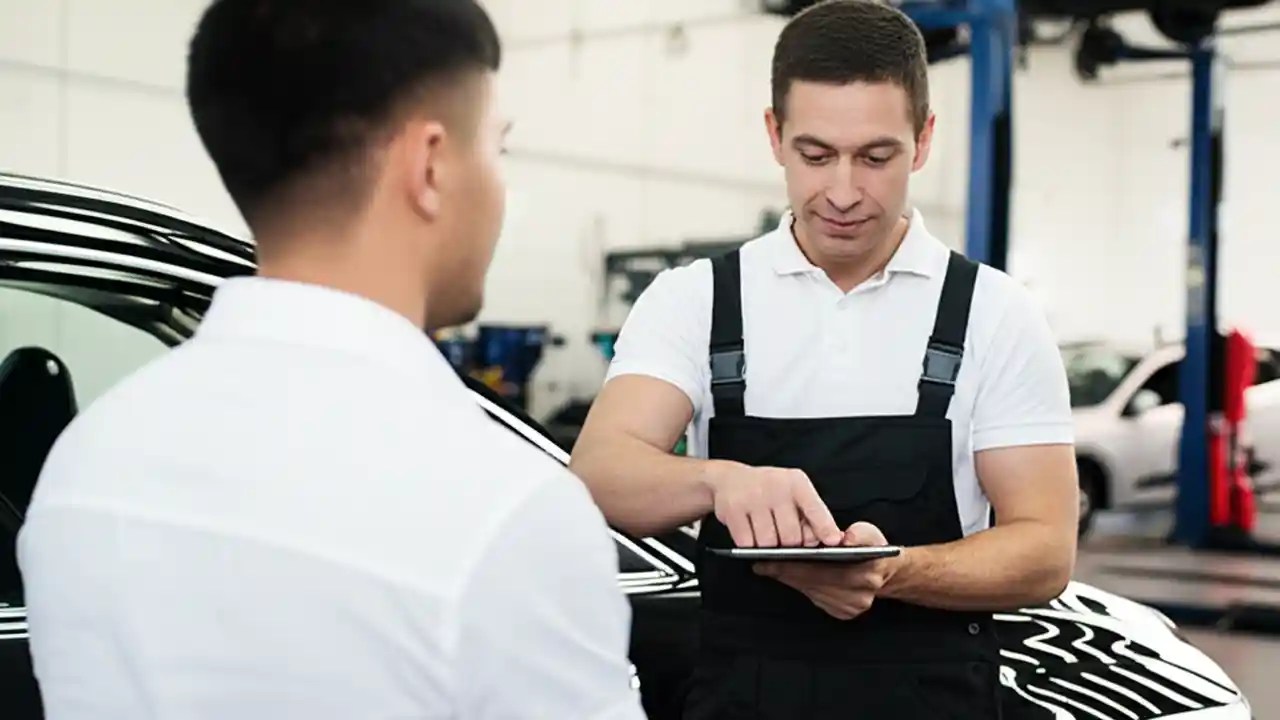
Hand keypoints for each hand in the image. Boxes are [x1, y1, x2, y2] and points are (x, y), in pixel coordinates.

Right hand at [707, 463, 842, 547]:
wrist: (729, 479)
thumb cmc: (768, 490)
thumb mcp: (794, 492)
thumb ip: (813, 515)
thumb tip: (830, 539)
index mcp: (796, 483)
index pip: (815, 509)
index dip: (824, 528)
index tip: (833, 541)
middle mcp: (775, 487)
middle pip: (791, 537)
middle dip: (789, 545)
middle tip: (783, 535)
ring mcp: (753, 498)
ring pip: (769, 544)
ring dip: (768, 546)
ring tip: (764, 530)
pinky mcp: (733, 510)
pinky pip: (747, 543)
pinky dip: (750, 544)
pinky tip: (750, 531)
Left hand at [754, 522, 900, 619]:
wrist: (884, 572)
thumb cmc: (874, 550)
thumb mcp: (869, 533)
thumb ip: (860, 533)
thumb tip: (846, 540)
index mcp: (866, 574)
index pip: (818, 571)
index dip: (791, 565)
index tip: (768, 561)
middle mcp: (857, 595)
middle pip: (811, 584)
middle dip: (784, 573)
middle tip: (762, 563)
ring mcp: (850, 607)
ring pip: (810, 592)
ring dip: (790, 580)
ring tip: (772, 567)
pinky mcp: (843, 613)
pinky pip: (815, 598)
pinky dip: (802, 586)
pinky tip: (790, 576)